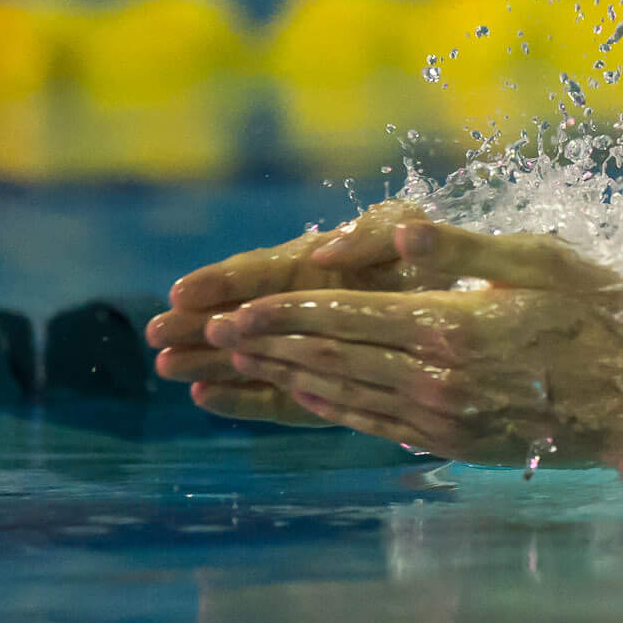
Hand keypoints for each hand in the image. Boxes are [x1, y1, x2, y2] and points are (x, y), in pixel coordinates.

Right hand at [148, 199, 438, 426]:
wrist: (468, 296)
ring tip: (165, 365)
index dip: (224, 282)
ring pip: (253, 354)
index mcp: (317, 263)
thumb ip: (373, 235)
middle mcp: (305, 305)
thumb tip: (323, 252)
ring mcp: (312, 346)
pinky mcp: (327, 383)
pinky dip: (245, 395)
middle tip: (154, 334)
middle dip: (198, 322)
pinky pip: (282, 393)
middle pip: (245, 314)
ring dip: (208, 359)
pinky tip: (204, 395)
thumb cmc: (432, 250)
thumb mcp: (405, 227)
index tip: (183, 291)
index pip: (264, 272)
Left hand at [196, 221, 622, 465]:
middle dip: (261, 345)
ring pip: (342, 394)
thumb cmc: (605, 321)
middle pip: (329, 359)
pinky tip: (303, 395)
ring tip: (231, 367)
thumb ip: (464, 246)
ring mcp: (443, 418)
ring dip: (281, 379)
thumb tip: (395, 229)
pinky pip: (373, 423)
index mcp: (453, 327)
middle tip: (204, 335)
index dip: (281, 312)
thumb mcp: (544, 261)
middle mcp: (437, 380)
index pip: (345, 317)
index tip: (231, 307)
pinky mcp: (453, 441)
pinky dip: (328, 406)